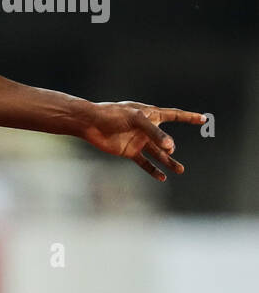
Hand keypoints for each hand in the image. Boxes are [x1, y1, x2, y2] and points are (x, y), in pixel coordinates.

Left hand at [82, 101, 206, 180]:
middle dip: (170, 146)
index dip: (189, 117)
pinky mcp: (129, 151)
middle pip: (166, 139)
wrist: (90, 123)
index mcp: (150, 114)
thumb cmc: (113, 115)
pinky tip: (162, 178)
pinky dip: (153, 170)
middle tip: (171, 151)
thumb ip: (154, 132)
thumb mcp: (137, 119)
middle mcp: (146, 128)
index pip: (174, 115)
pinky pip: (144, 162)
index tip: (203, 119)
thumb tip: (171, 147)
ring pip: (158, 153)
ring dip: (169, 162)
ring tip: (180, 170)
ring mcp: (138, 141)